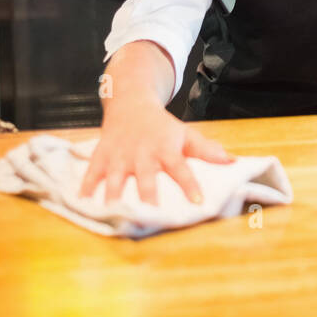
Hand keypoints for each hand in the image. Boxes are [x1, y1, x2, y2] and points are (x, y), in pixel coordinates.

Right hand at [79, 98, 236, 206]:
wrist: (131, 102)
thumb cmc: (162, 126)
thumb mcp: (185, 134)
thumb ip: (206, 150)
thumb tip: (234, 162)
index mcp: (166, 150)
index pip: (181, 168)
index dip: (190, 185)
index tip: (198, 201)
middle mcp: (142, 154)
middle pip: (146, 176)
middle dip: (148, 194)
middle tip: (150, 213)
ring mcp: (120, 155)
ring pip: (115, 176)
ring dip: (114, 194)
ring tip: (114, 212)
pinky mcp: (102, 155)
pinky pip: (92, 172)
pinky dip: (86, 186)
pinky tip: (82, 202)